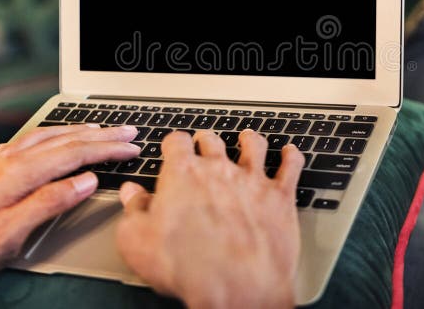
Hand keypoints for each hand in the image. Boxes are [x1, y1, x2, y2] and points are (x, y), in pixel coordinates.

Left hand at [0, 123, 140, 306]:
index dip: (107, 150)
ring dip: (78, 131)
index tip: (133, 147)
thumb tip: (85, 180)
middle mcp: (7, 162)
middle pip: (64, 140)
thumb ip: (47, 204)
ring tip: (101, 128)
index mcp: (16, 175)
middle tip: (129, 130)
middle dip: (101, 134)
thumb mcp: (5, 237)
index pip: (73, 154)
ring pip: (47, 137)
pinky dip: (52, 136)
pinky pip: (29, 142)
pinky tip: (53, 137)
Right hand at [116, 129, 303, 308]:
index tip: (173, 145)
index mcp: (183, 175)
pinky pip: (290, 167)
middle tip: (205, 142)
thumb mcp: (137, 242)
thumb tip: (132, 195)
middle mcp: (219, 170)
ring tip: (248, 138)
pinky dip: (291, 157)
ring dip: (250, 140)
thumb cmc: (188, 266)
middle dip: (207, 139)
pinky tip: (290, 153)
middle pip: (213, 141)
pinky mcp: (280, 197)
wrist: (237, 286)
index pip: (177, 143)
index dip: (174, 143)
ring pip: (254, 147)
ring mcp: (252, 181)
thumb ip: (133, 211)